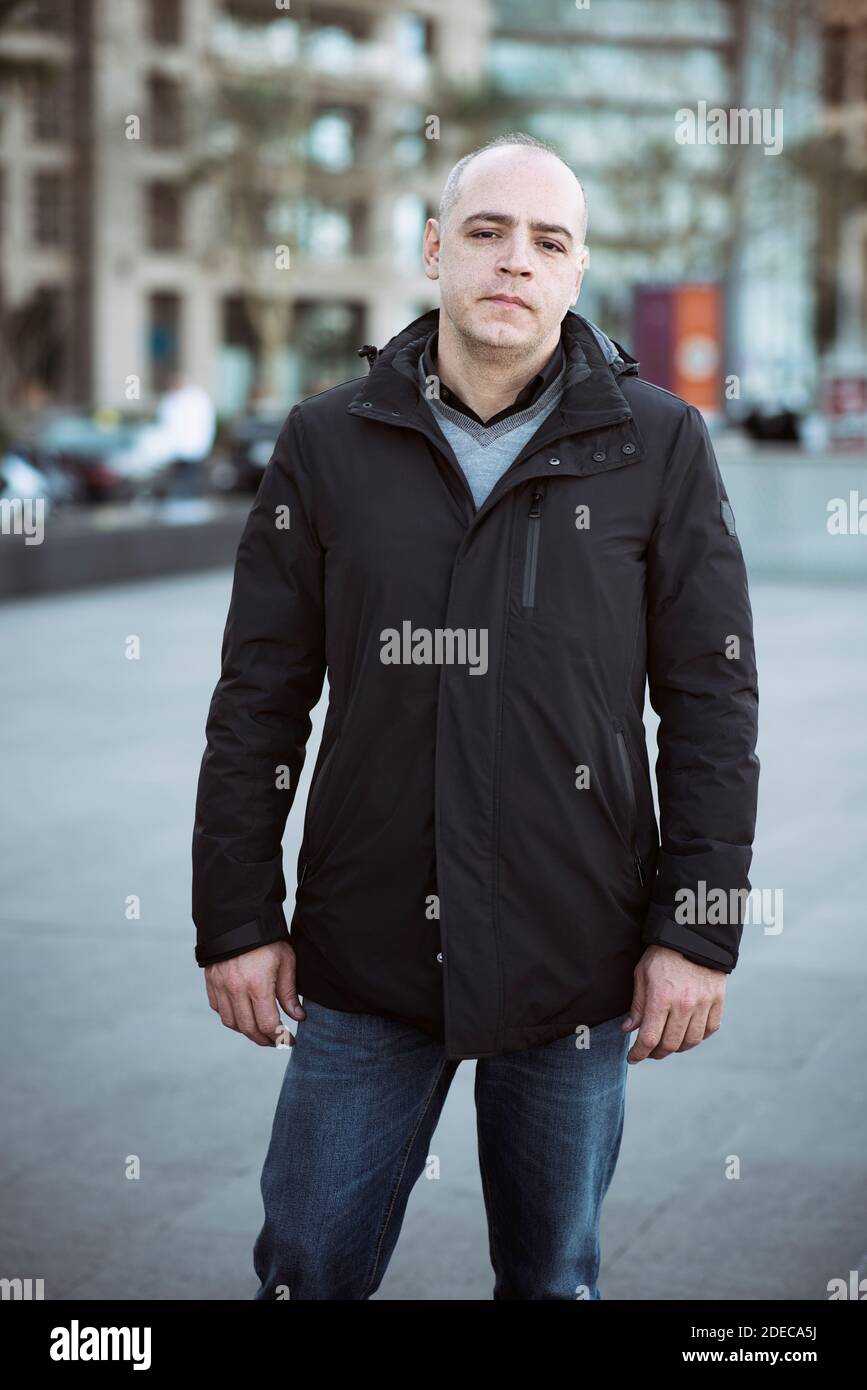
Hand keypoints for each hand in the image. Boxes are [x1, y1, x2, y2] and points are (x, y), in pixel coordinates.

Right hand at [204, 940, 305, 1047]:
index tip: (290, 1040)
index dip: (280, 1037)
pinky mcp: (211, 982)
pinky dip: (231, 1017)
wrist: (239, 918)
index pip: (267, 1024)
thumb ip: (289, 993)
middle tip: (276, 1041)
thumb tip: (297, 1017)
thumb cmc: (267, 939)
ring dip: (246, 1031)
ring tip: (260, 1030)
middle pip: (248, 1029)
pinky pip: (219, 1009)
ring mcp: (220, 986)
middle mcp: (236, 989)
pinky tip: (243, 1014)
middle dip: (264, 1040)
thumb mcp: (286, 962)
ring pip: (231, 1022)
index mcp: (258, 985)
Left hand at [622, 944, 724, 1062]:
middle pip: (670, 1045)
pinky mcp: (717, 1001)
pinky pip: (709, 1030)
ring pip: (691, 1041)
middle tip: (648, 1052)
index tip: (633, 1058)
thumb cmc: (663, 954)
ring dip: (677, 1048)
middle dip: (656, 1053)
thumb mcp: (642, 974)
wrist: (694, 936)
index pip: (649, 1038)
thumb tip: (628, 1029)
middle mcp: (684, 1004)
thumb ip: (637, 1004)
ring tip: (667, 1044)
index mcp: (661, 997)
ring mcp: (703, 1004)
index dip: (639, 1053)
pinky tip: (687, 1033)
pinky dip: (698, 1037)